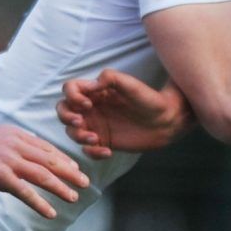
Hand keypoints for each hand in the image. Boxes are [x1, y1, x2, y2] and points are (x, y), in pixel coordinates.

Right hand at [0, 123, 87, 217]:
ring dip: (61, 187)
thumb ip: (7, 145)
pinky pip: (26, 193)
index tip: (74, 167)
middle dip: (70, 172)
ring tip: (74, 197)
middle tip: (85, 182)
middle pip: (50, 160)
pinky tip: (50, 213)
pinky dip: (41, 204)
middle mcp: (16, 145)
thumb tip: (19, 155)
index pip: (45, 147)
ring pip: (44, 175)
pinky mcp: (0, 177)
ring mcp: (9, 161)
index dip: (62, 158)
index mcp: (14, 134)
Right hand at [57, 69, 190, 157]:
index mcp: (96, 92)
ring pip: (72, 132)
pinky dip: (93, 152)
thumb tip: (91, 85)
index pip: (69, 90)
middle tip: (80, 122)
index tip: (88, 104)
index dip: (72, 97)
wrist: (167, 121)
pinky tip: (108, 151)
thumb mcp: (130, 84)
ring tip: (96, 139)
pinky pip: (88, 150)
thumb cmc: (149, 99)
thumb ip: (109, 78)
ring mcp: (97, 125)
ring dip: (79, 136)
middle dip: (66, 117)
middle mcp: (92, 108)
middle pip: (63, 111)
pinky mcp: (104, 142)